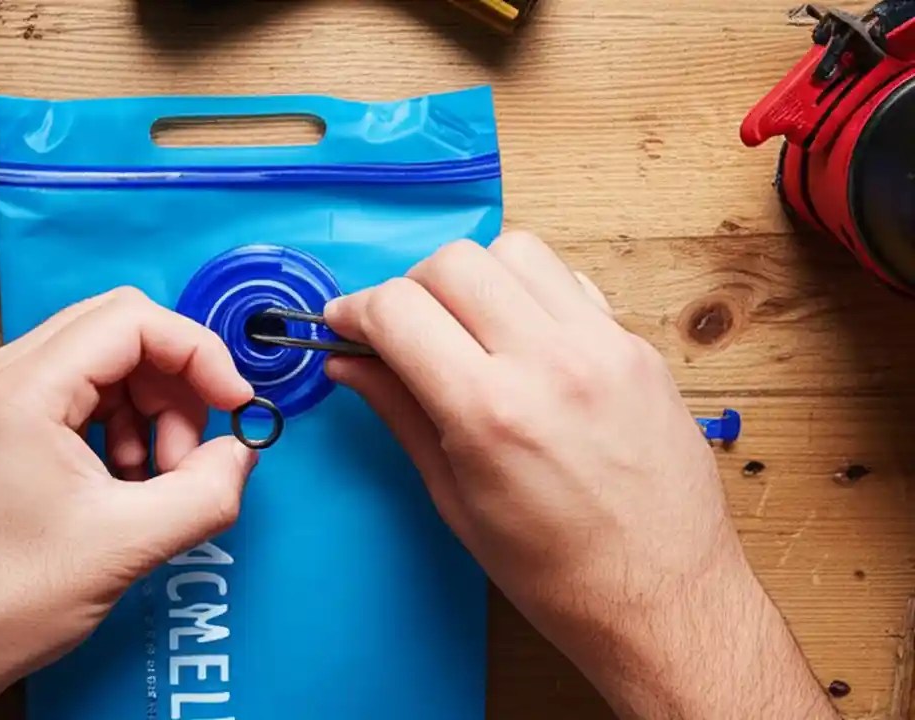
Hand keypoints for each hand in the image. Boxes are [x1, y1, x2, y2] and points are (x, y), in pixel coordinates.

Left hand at [0, 288, 256, 718]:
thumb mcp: (127, 545)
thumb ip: (205, 492)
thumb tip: (241, 454)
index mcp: (21, 391)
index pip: (132, 320)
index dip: (198, 353)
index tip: (233, 401)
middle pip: (118, 331)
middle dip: (176, 382)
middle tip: (196, 447)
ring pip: (102, 363)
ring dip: (150, 409)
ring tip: (158, 478)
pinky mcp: (0, 429)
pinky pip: (79, 396)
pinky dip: (121, 427)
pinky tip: (126, 483)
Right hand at [324, 233, 834, 718]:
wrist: (663, 597)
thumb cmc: (555, 571)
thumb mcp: (455, 500)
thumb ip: (400, 414)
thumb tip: (348, 364)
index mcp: (490, 413)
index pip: (398, 309)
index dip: (354, 310)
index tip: (345, 325)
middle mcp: (549, 363)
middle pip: (453, 262)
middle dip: (409, 287)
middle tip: (404, 330)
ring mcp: (603, 347)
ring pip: (514, 250)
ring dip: (473, 276)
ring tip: (466, 326)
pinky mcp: (637, 347)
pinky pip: (568, 281)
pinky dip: (530, 292)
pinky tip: (522, 338)